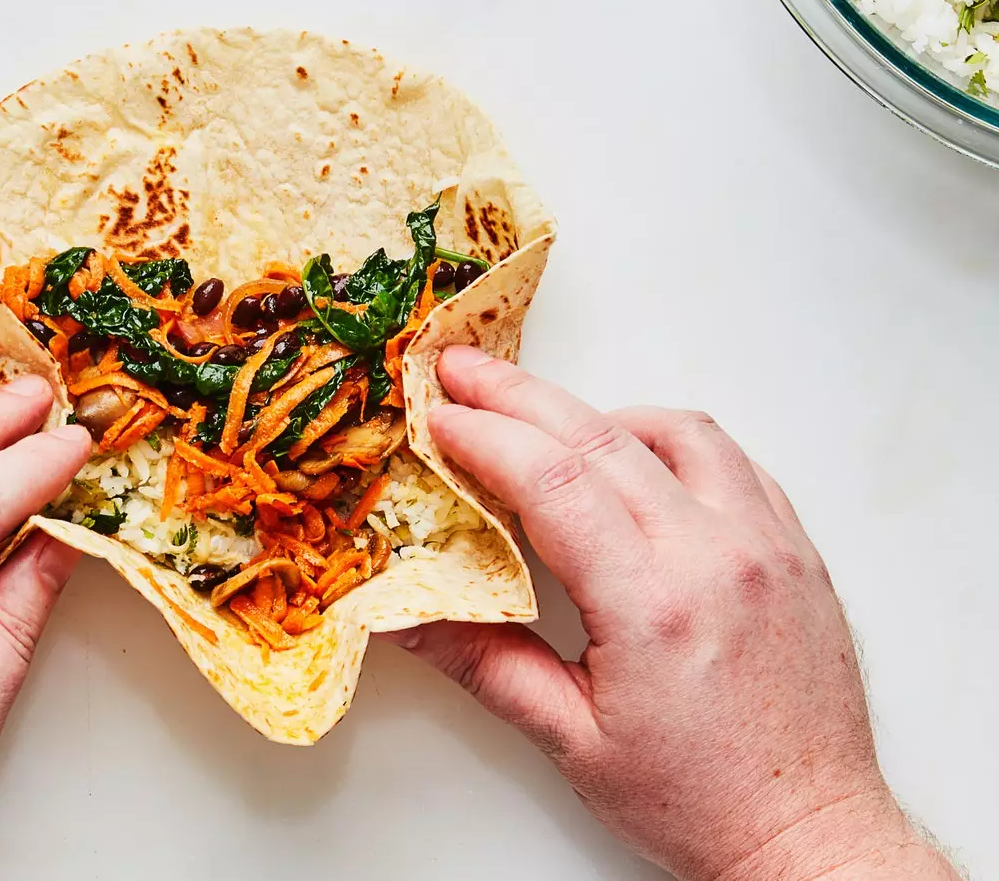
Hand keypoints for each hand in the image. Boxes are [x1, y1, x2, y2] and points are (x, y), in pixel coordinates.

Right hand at [390, 347, 959, 880]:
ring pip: (676, 432)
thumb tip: (399, 617)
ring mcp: (767, 546)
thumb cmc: (699, 802)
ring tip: (544, 420)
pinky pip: (733, 461)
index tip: (439, 415)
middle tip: (463, 372)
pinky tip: (637, 457)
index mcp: (653, 604)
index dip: (485, 435)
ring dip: (599, 413)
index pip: (552, 481)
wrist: (807, 835)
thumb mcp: (570, 739)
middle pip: (601, 438)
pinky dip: (672, 441)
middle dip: (519, 395)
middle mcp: (717, 557)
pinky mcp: (797, 551)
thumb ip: (480, 662)